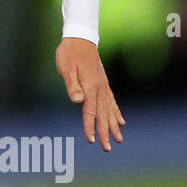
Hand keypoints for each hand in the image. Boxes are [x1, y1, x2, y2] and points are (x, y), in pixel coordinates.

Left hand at [55, 37, 124, 151]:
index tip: (91, 140)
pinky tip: (121, 121)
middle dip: (104, 132)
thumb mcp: (66, 67)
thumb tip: (77, 100)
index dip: (90, 126)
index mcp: (90, 86)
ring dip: (113, 125)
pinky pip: (112, 102)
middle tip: (107, 148)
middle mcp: (99, 88)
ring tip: (119, 139)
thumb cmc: (69, 53)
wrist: (80, 38)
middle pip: (102, 114)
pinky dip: (116, 112)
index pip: (90, 111)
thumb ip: (72, 85)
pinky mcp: (103, 84)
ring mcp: (103, 86)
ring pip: (109, 110)